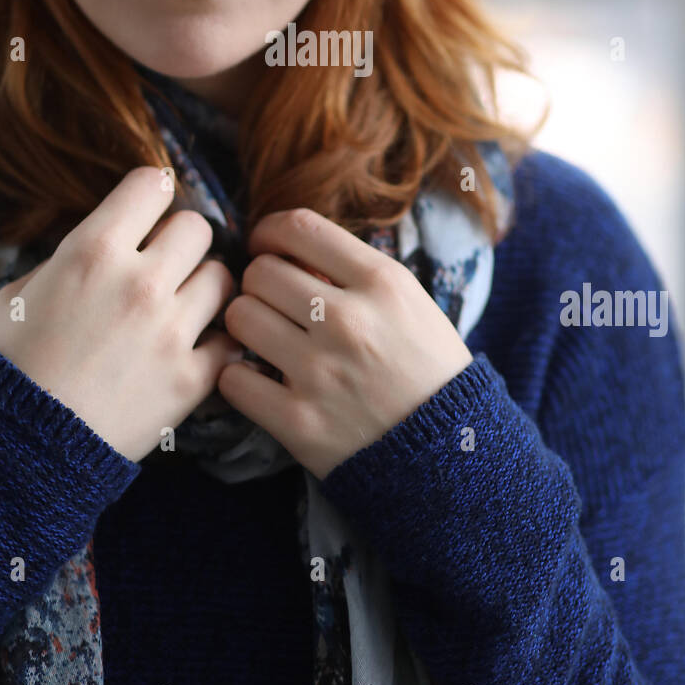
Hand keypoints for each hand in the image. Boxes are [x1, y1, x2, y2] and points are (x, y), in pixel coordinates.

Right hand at [0, 167, 242, 462]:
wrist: (20, 449)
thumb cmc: (10, 367)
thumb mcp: (22, 293)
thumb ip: (72, 259)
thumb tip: (106, 245)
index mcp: (93, 250)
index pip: (150, 184)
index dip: (148, 195)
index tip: (145, 213)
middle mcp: (141, 282)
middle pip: (197, 226)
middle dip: (180, 242)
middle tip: (164, 266)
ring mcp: (172, 330)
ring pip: (224, 278)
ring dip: (204, 288)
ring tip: (183, 308)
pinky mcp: (192, 378)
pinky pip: (232, 340)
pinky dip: (219, 343)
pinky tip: (197, 349)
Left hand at [217, 207, 472, 479]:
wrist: (451, 456)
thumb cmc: (429, 371)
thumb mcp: (410, 303)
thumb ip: (354, 274)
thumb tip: (291, 256)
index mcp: (381, 282)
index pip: (299, 227)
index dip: (269, 231)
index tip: (265, 245)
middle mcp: (348, 320)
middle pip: (260, 272)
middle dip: (258, 282)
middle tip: (270, 301)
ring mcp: (320, 371)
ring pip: (239, 317)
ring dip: (245, 325)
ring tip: (264, 338)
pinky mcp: (297, 421)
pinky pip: (233, 378)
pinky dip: (239, 377)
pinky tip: (259, 380)